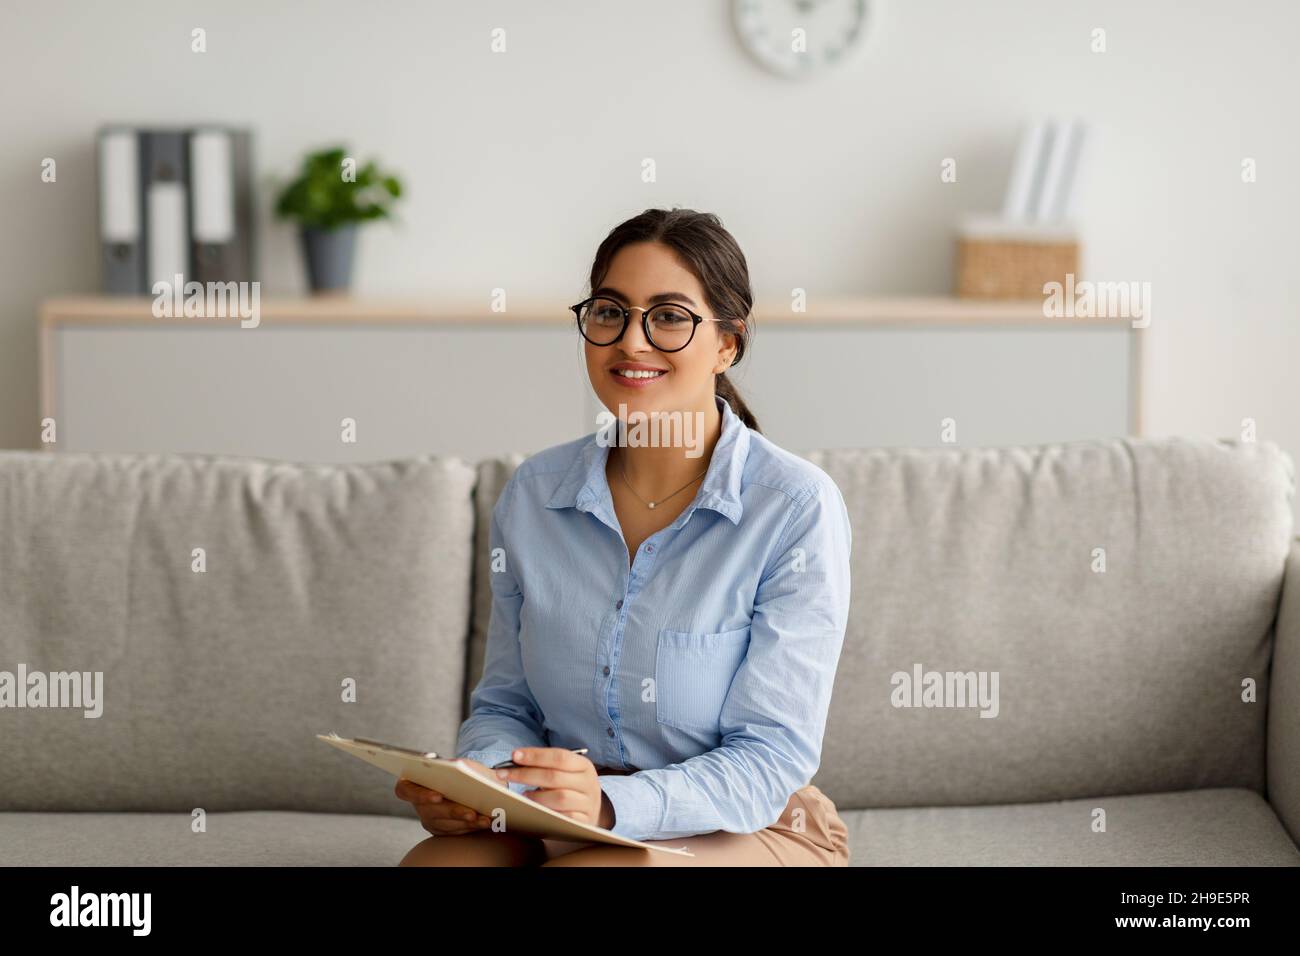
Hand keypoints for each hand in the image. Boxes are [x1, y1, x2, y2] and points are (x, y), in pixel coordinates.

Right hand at [393, 758, 497, 836]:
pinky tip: (485, 822)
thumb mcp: (461, 763)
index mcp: (413, 782)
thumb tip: (479, 770)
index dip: (420, 794)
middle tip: (472, 813)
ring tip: (485, 819)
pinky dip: (471, 827)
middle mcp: (417, 803)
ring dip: (467, 823)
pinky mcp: (440, 829)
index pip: (405, 790)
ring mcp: (428, 818)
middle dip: (454, 812)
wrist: (463, 781)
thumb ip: (464, 766)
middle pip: (430, 811)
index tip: (438, 795)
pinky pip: (454, 831)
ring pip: (444, 824)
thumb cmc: (458, 769)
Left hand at [494, 748, 614, 828]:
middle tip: (503, 774)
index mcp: (584, 765)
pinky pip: (563, 818)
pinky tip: (535, 810)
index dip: (536, 755)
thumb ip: (545, 766)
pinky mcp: (584, 822)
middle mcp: (589, 783)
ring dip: (536, 796)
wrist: (592, 811)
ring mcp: (588, 804)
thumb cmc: (570, 787)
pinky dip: (547, 813)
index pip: (559, 757)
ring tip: (522, 796)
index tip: (514, 755)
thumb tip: (514, 761)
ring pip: (559, 798)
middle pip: (554, 777)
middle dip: (525, 774)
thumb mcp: (565, 773)